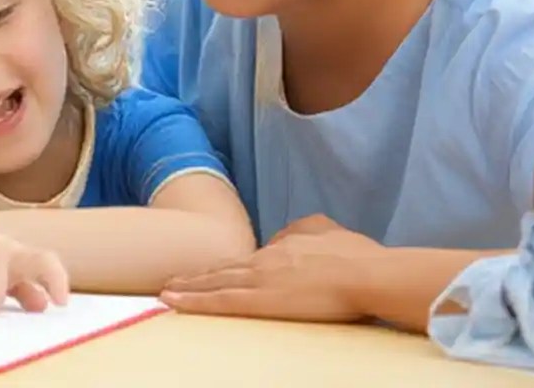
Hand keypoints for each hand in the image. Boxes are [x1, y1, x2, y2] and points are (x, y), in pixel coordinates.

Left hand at [159, 215, 383, 322]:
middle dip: (194, 276)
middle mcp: (263, 262)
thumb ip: (301, 232)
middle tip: (170, 279)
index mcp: (279, 249)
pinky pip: (219, 301)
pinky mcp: (261, 300)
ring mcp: (259, 280)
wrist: (368, 274)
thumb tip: (282, 238)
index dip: (220, 266)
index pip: (242, 260)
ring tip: (165, 292)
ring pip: (213, 284)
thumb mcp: (326, 232)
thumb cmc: (357, 257)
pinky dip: (193, 301)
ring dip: (187, 287)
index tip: (203, 271)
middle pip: (221, 270)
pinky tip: (173, 301)